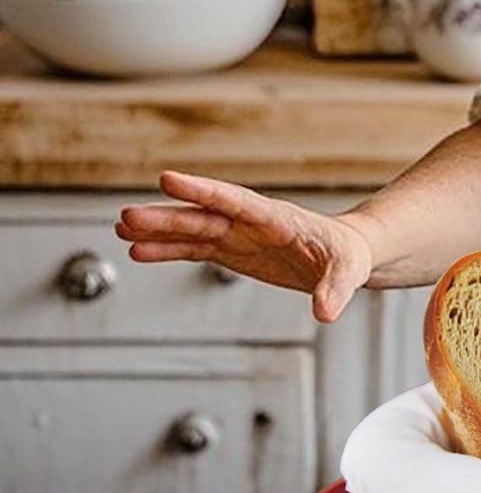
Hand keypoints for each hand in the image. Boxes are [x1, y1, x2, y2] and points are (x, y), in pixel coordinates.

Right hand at [116, 170, 374, 324]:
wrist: (346, 255)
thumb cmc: (349, 256)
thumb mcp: (348, 272)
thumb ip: (335, 289)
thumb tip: (326, 313)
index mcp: (278, 218)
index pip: (236, 201)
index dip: (202, 191)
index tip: (167, 179)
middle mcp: (252, 223)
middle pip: (204, 217)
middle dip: (167, 217)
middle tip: (126, 216)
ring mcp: (240, 236)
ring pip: (193, 231)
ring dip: (158, 231)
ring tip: (120, 230)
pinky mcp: (234, 251)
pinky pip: (196, 249)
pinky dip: (168, 250)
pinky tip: (139, 252)